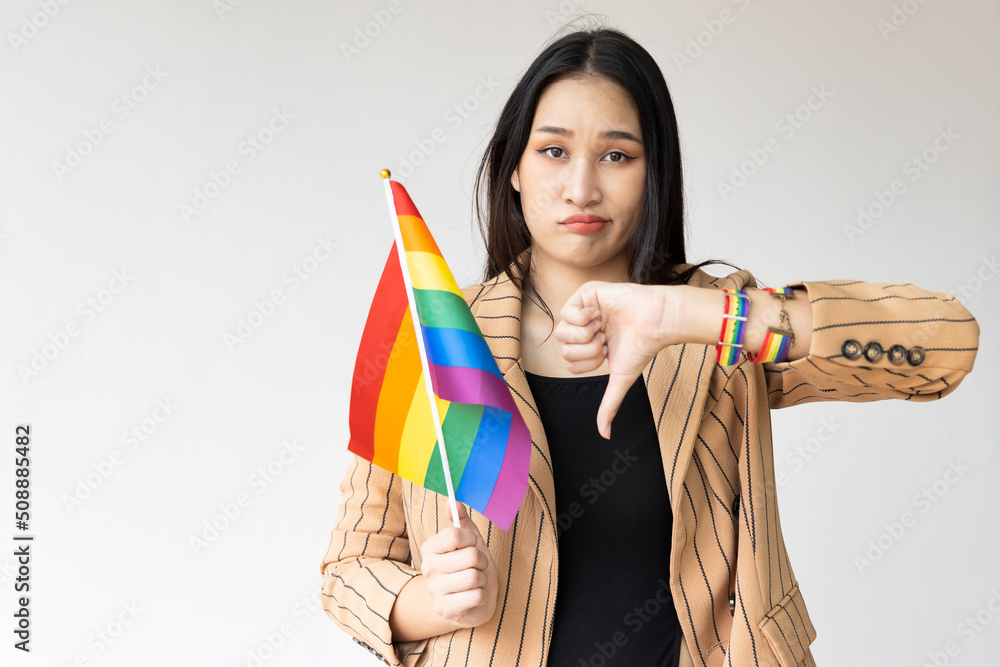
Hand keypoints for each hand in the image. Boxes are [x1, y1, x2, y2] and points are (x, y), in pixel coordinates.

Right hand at [419, 503, 497, 627]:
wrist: (469, 601)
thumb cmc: (470, 566)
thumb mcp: (469, 541)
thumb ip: (461, 520)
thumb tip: (453, 501)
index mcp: (430, 548)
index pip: (455, 535)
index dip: (471, 539)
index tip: (471, 545)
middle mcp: (428, 568)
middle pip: (470, 556)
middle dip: (481, 561)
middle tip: (476, 567)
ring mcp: (434, 591)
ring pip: (475, 577)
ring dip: (482, 580)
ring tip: (475, 582)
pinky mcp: (445, 610)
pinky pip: (477, 596)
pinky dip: (482, 596)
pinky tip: (473, 597)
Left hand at [554, 281, 679, 438]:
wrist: (654, 321)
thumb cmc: (641, 347)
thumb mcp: (620, 379)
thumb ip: (609, 405)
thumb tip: (604, 436)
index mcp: (589, 346)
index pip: (569, 363)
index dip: (589, 362)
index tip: (608, 352)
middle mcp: (583, 329)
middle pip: (562, 350)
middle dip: (587, 350)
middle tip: (606, 339)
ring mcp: (583, 310)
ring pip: (561, 332)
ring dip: (585, 335)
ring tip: (603, 326)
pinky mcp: (585, 293)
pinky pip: (566, 311)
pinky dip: (584, 317)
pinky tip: (600, 313)